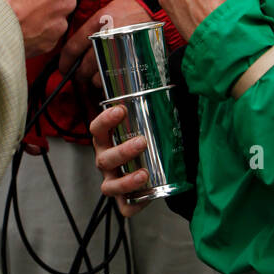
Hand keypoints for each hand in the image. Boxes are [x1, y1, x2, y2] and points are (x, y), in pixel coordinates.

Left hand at [57, 0, 148, 86]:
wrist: (154, 11)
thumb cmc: (129, 10)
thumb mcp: (105, 11)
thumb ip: (89, 28)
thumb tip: (74, 51)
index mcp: (98, 24)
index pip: (73, 48)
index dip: (65, 62)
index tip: (63, 68)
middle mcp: (108, 38)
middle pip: (84, 67)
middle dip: (79, 74)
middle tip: (80, 75)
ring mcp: (121, 52)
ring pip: (98, 78)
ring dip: (95, 80)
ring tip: (98, 75)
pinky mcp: (132, 63)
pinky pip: (115, 82)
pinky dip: (110, 84)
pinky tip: (110, 78)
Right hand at [90, 103, 150, 217]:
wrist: (161, 163)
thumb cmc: (150, 136)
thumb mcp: (151, 116)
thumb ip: (157, 97)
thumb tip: (176, 66)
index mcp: (108, 138)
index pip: (97, 128)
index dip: (106, 119)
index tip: (121, 109)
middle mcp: (106, 159)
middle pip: (103, 158)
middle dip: (121, 150)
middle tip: (142, 141)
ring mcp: (113, 181)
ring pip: (109, 185)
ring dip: (125, 180)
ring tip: (144, 172)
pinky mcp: (126, 200)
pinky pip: (125, 207)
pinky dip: (134, 204)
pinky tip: (148, 197)